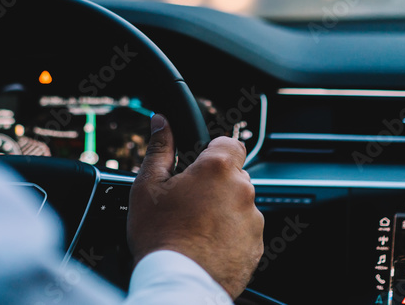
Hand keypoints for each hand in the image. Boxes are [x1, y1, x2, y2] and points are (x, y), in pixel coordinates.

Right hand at [127, 114, 263, 298]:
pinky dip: (229, 235)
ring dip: (223, 210)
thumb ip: (159, 148)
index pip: (230, 142)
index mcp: (218, 169)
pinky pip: (244, 232)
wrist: (177, 282)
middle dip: (215, 184)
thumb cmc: (160, 236)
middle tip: (188, 202)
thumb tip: (161, 122)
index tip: (199, 164)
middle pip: (234, 175)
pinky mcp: (256, 246)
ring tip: (195, 228)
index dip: (213, 150)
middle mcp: (242, 191)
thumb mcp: (147, 186)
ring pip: (239, 204)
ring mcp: (253, 220)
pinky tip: (206, 244)